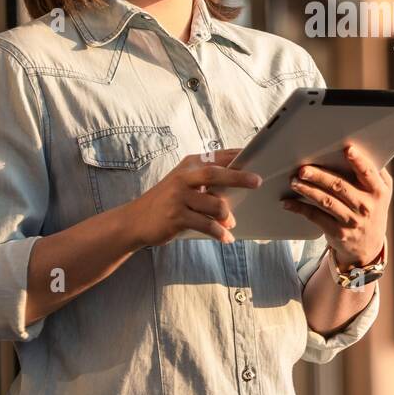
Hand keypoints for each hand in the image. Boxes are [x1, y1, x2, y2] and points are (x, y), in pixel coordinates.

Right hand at [129, 149, 261, 245]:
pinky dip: (220, 233)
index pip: (217, 157)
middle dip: (239, 177)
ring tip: (231, 223)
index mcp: (188, 165)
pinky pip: (207, 225)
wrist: (136, 220)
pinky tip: (226, 238)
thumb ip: (205, 179)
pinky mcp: (177, 217)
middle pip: (216, 174)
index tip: (256, 158)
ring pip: (215, 204)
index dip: (237, 156)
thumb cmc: (166, 201)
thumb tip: (238, 181)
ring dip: (228, 216)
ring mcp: (179, 197)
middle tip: (257, 182)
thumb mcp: (182, 182)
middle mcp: (183, 178)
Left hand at [281, 143, 390, 267]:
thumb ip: (374, 173)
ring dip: (307, 190)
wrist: (369, 246)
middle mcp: (366, 206)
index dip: (358, 161)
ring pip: (326, 201)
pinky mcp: (338, 232)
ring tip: (294, 181)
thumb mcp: (382, 192)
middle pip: (340, 186)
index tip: (347, 149)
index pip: (368, 173)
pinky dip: (300, 208)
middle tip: (303, 169)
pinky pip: (316, 217)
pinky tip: (288, 202)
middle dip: (319, 176)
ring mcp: (351, 221)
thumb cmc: (372, 209)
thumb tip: (361, 149)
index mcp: (378, 192)